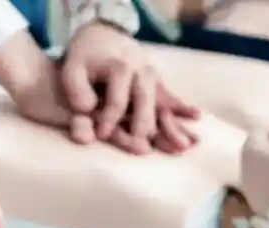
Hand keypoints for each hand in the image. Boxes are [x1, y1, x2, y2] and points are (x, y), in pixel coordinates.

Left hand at [61, 23, 200, 153]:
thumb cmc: (84, 58)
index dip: (109, 119)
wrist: (104, 36)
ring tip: (184, 143)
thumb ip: (76, 89)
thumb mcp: (72, 69)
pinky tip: (196, 115)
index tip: (101, 136)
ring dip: (173, 122)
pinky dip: (182, 107)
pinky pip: (169, 96)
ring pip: (163, 101)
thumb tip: (87, 109)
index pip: (117, 100)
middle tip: (143, 149)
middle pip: (146, 101)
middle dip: (145, 126)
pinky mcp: (156, 82)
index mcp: (121, 68)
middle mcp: (142, 71)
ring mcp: (153, 76)